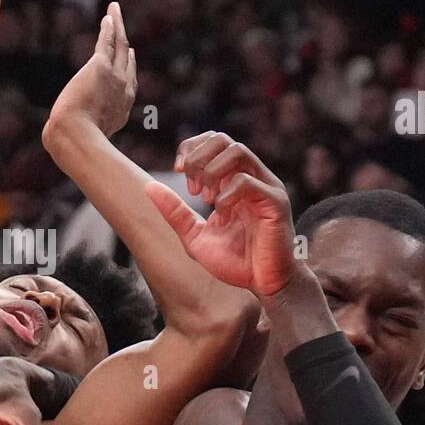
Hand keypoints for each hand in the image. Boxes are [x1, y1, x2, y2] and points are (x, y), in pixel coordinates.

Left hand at [43, 1, 136, 141]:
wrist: (76, 137)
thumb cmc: (73, 144)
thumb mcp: (77, 139)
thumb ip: (71, 133)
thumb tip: (51, 138)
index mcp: (121, 111)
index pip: (128, 84)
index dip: (129, 68)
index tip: (130, 55)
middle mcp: (124, 91)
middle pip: (127, 62)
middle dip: (126, 46)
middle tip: (125, 34)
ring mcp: (115, 78)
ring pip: (120, 45)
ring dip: (118, 26)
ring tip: (115, 10)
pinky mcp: (100, 67)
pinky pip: (107, 41)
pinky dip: (109, 26)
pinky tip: (109, 15)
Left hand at [146, 132, 297, 297]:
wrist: (264, 285)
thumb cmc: (236, 261)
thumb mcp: (195, 236)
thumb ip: (175, 212)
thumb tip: (148, 187)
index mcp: (233, 179)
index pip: (212, 141)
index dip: (190, 149)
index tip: (179, 172)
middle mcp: (251, 177)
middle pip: (221, 138)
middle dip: (197, 159)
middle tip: (192, 190)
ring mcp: (265, 186)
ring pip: (237, 151)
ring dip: (211, 172)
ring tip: (206, 199)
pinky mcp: (275, 202)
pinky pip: (246, 182)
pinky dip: (226, 196)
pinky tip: (223, 216)